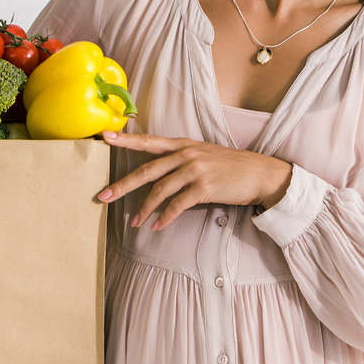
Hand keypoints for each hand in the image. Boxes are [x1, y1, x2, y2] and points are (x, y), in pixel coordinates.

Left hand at [95, 131, 293, 231]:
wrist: (259, 173)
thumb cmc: (230, 167)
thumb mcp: (204, 155)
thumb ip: (181, 160)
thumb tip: (158, 175)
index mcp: (183, 144)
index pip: (149, 141)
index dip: (126, 139)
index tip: (104, 137)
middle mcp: (186, 154)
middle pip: (147, 170)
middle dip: (123, 185)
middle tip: (103, 196)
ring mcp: (195, 170)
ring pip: (160, 191)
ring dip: (144, 209)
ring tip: (134, 223)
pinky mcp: (204, 188)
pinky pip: (177, 205)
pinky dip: (165, 217)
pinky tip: (157, 226)